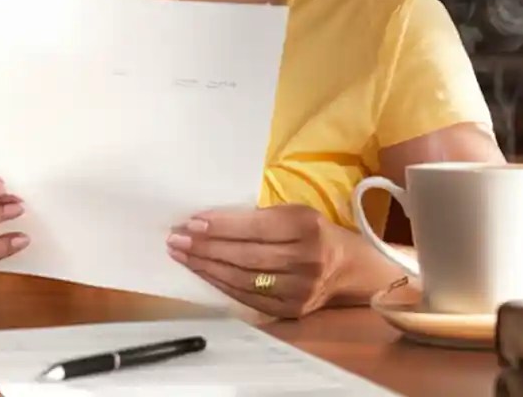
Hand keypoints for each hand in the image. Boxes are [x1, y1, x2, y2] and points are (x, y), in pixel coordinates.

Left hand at [166, 204, 348, 317]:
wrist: (347, 269)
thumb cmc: (312, 232)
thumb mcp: (294, 213)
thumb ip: (258, 217)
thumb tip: (206, 222)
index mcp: (307, 227)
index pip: (255, 227)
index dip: (220, 226)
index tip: (190, 223)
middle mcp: (306, 260)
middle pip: (245, 256)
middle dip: (205, 248)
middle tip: (175, 240)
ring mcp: (299, 289)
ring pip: (242, 279)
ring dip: (206, 267)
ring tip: (181, 255)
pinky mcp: (290, 309)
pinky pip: (246, 296)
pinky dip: (220, 284)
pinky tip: (202, 272)